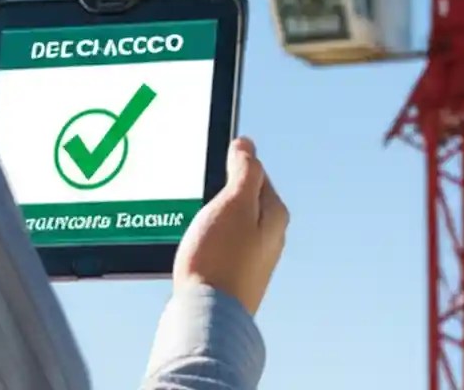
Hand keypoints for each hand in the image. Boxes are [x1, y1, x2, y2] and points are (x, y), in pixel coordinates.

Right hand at [173, 137, 289, 315]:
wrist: (207, 319)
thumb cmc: (220, 258)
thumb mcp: (233, 203)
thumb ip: (244, 171)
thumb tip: (247, 145)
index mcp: (273, 214)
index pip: (255, 172)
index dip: (230, 164)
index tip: (207, 166)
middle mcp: (269, 237)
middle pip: (241, 198)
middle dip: (218, 193)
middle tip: (195, 197)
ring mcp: (252, 259)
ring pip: (228, 223)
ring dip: (208, 219)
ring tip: (190, 225)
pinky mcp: (233, 277)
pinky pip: (218, 246)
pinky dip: (205, 241)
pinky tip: (192, 249)